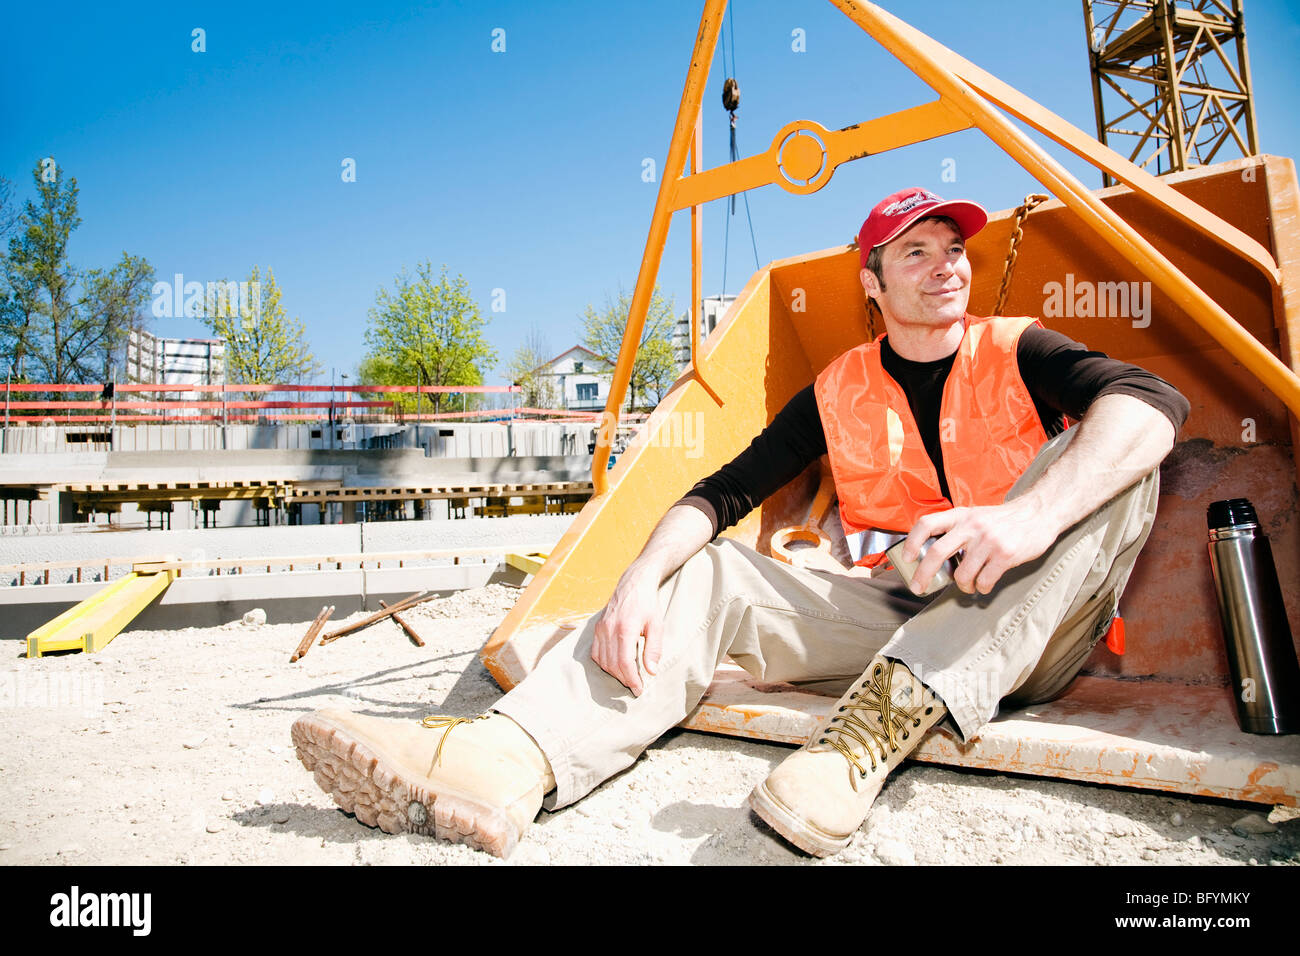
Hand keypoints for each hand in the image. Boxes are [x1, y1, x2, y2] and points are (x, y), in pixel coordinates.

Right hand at [591, 568, 663, 695]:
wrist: (634, 583)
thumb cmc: (648, 603)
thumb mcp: (657, 625)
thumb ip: (653, 649)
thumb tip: (651, 671)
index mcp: (625, 628)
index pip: (624, 662)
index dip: (631, 679)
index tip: (639, 689)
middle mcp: (609, 629)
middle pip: (612, 664)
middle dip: (624, 679)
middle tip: (636, 687)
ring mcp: (600, 628)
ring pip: (602, 661)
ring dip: (614, 673)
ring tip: (628, 677)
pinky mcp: (597, 628)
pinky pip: (596, 653)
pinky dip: (604, 663)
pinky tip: (615, 666)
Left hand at [903, 498, 1059, 595]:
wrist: (1039, 514)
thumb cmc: (1003, 520)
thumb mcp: (975, 516)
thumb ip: (957, 529)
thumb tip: (932, 556)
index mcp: (961, 515)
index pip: (927, 523)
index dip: (913, 541)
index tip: (908, 558)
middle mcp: (972, 526)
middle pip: (937, 552)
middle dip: (923, 574)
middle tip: (918, 588)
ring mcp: (989, 540)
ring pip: (962, 574)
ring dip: (962, 586)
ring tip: (967, 586)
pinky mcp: (1005, 555)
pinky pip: (984, 581)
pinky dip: (982, 588)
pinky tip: (985, 585)